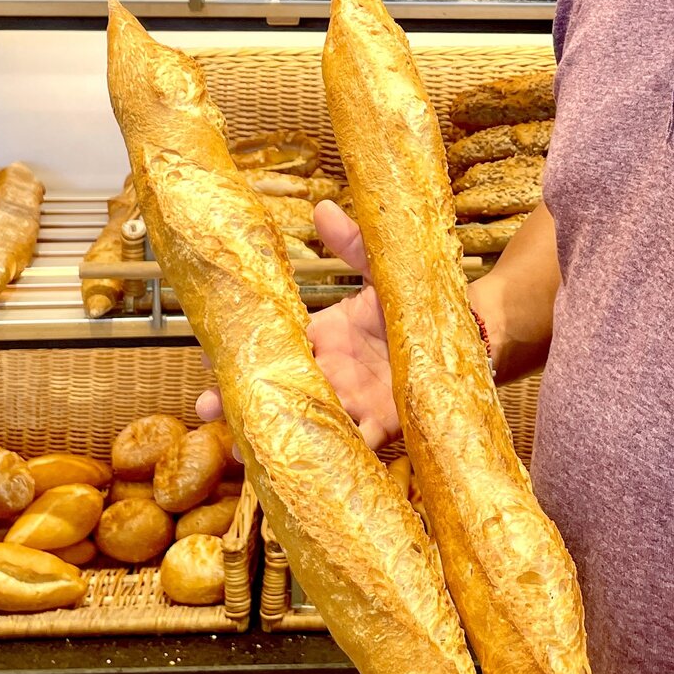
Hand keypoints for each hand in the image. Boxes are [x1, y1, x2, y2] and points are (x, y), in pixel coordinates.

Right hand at [195, 201, 400, 451]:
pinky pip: (357, 444)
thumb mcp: (380, 269)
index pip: (276, 347)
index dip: (244, 353)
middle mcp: (334, 374)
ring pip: (308, 423)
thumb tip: (323, 207)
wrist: (467, 329)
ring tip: (237, 446)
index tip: (209, 358)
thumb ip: (352, 244)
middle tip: (206, 406)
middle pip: (281, 392)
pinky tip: (307, 465)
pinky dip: (335, 453)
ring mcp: (356, 401)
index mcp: (326, 338)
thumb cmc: (418, 301)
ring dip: (276, 433)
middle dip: (242, 402)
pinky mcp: (386, 423)